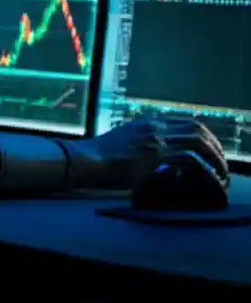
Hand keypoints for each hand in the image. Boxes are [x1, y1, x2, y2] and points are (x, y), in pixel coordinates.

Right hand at [76, 115, 227, 188]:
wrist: (84, 161)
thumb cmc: (97, 159)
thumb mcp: (121, 144)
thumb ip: (140, 145)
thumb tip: (155, 159)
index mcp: (146, 122)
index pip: (185, 121)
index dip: (202, 135)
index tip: (209, 149)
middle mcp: (153, 126)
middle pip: (196, 128)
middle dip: (213, 145)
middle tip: (219, 163)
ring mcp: (155, 139)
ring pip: (198, 142)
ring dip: (213, 158)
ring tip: (218, 173)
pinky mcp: (156, 155)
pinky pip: (191, 161)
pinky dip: (204, 171)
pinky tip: (206, 180)